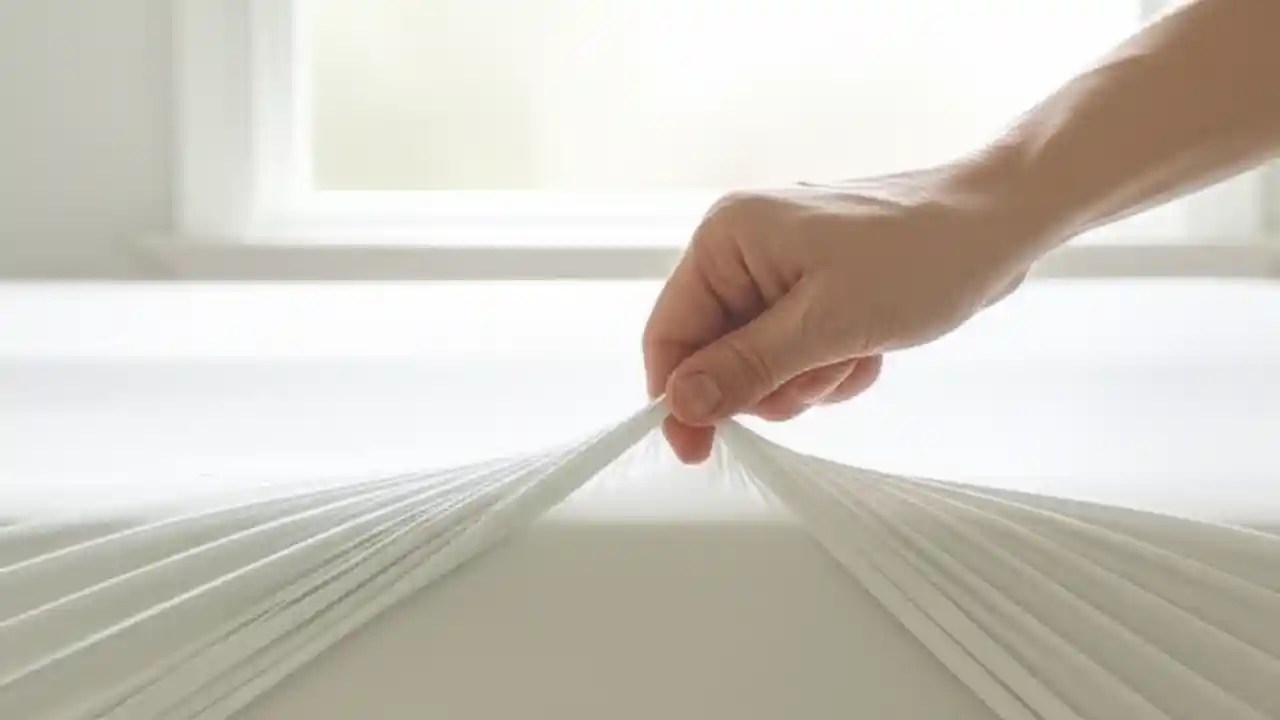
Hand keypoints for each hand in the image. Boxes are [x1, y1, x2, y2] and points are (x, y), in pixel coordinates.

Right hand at [643, 161, 1042, 462]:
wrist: (1001, 225)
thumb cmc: (921, 256)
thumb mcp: (827, 325)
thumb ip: (747, 367)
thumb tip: (680, 404)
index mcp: (728, 239)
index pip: (669, 331)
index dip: (677, 396)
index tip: (698, 451)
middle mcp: (744, 251)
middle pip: (716, 356)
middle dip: (772, 384)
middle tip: (822, 377)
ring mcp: (780, 272)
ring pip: (761, 366)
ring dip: (810, 380)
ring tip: (857, 353)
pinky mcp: (814, 291)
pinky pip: (798, 357)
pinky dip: (832, 368)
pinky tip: (871, 349)